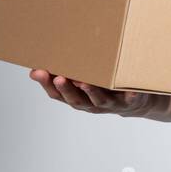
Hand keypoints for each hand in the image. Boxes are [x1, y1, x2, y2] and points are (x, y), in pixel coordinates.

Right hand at [29, 69, 155, 117]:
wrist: (135, 102)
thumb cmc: (104, 88)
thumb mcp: (82, 82)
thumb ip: (64, 75)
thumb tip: (35, 67)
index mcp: (78, 98)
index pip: (57, 95)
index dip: (47, 85)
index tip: (38, 72)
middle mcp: (92, 104)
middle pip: (77, 100)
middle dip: (66, 89)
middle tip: (58, 77)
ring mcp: (111, 103)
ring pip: (99, 100)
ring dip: (91, 92)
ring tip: (84, 82)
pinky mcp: (130, 101)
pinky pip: (129, 98)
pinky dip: (128, 95)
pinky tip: (127, 89)